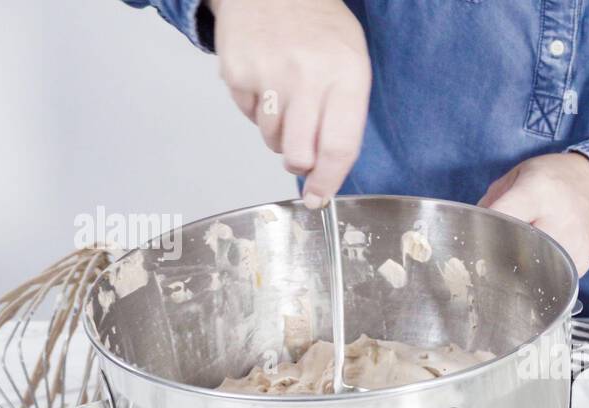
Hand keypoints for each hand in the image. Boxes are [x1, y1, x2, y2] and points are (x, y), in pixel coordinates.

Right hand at [209, 0, 370, 207]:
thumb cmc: (320, 29)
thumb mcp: (352, 62)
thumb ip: (345, 115)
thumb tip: (328, 169)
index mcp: (346, 76)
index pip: (338, 146)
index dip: (328, 181)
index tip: (320, 198)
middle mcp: (308, 75)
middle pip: (299, 153)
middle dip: (300, 163)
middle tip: (300, 151)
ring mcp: (269, 72)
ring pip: (271, 139)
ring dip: (278, 133)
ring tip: (286, 98)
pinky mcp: (237, 71)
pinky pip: (248, 116)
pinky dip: (256, 109)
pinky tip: (265, 81)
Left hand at [478, 153, 588, 275]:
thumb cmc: (554, 180)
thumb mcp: (519, 175)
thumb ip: (492, 201)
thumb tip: (469, 232)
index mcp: (538, 191)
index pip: (501, 216)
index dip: (482, 229)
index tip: (473, 237)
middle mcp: (559, 219)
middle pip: (514, 249)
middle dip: (498, 252)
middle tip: (495, 247)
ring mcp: (573, 245)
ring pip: (529, 271)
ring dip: (517, 267)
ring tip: (520, 251)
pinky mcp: (580, 265)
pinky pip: (548, 277)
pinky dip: (537, 271)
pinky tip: (540, 255)